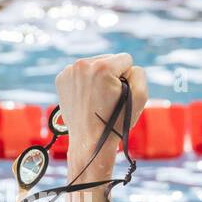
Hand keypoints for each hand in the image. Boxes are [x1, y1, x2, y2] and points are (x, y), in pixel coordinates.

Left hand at [54, 53, 147, 182]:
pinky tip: (87, 98)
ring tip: (98, 99)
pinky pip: (80, 74)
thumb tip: (128, 66)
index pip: (125, 60)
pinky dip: (85, 83)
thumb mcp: (140, 97)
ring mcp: (69, 72)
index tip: (120, 95)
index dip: (128, 78)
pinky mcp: (61, 79)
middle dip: (111, 75)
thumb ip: (139, 73)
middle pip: (108, 60)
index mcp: (102, 67)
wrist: (90, 141)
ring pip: (93, 66)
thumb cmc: (116, 122)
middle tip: (108, 98)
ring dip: (98, 78)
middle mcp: (82, 64)